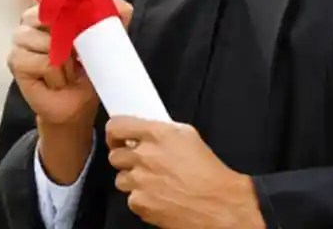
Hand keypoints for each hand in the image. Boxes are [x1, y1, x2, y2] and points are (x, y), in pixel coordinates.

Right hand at [6, 0, 133, 126]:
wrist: (79, 101)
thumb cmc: (90, 65)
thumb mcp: (111, 34)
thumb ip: (116, 10)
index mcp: (51, 8)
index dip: (77, 11)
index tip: (89, 27)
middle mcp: (30, 20)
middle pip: (53, 18)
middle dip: (74, 39)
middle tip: (80, 54)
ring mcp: (19, 40)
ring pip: (50, 42)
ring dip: (68, 62)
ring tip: (70, 70)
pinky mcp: (15, 61)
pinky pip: (45, 63)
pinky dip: (58, 75)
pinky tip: (59, 81)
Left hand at [106, 117, 263, 228]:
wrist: (218, 205)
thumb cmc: (210, 173)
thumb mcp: (190, 137)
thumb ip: (164, 131)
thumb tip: (149, 132)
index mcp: (158, 135)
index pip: (117, 127)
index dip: (114, 133)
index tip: (117, 137)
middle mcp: (145, 156)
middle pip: (115, 155)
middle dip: (126, 158)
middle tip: (141, 162)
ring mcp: (139, 181)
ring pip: (121, 178)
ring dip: (133, 179)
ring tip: (155, 182)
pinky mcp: (139, 202)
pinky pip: (131, 198)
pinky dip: (142, 198)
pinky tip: (160, 196)